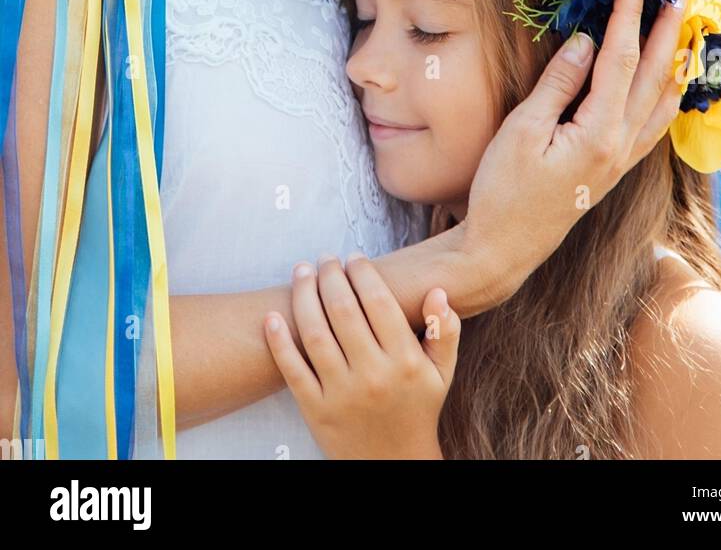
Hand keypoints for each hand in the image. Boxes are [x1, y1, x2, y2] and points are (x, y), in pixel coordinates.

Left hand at [264, 253, 459, 459]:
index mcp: (404, 360)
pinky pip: (293, 371)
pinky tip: (272, 316)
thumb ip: (445, 331)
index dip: (363, 273)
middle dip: (330, 275)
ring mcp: (342, 394)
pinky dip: (279, 342)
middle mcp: (373, 375)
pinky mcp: (316, 411)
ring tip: (301, 272)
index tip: (354, 257)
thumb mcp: (441, 372)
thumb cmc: (418, 409)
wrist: (394, 465)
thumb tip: (438, 292)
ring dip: (303, 296)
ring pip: (315, 334)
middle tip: (324, 258)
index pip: (379, 302)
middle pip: (343, 311)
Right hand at [457, 0, 694, 304]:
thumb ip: (559, 83)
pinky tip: (671, 79)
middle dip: (671, 22)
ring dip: (676, 53)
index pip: (621, 58)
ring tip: (689, 20)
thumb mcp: (522, 131)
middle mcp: (622, 145)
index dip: (630, 12)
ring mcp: (623, 159)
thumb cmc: (503, 190)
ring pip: (663, 97)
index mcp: (599, 132)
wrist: (504, 248)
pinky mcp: (616, 168)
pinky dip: (669, 92)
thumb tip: (587, 41)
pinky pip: (656, 122)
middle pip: (655, 71)